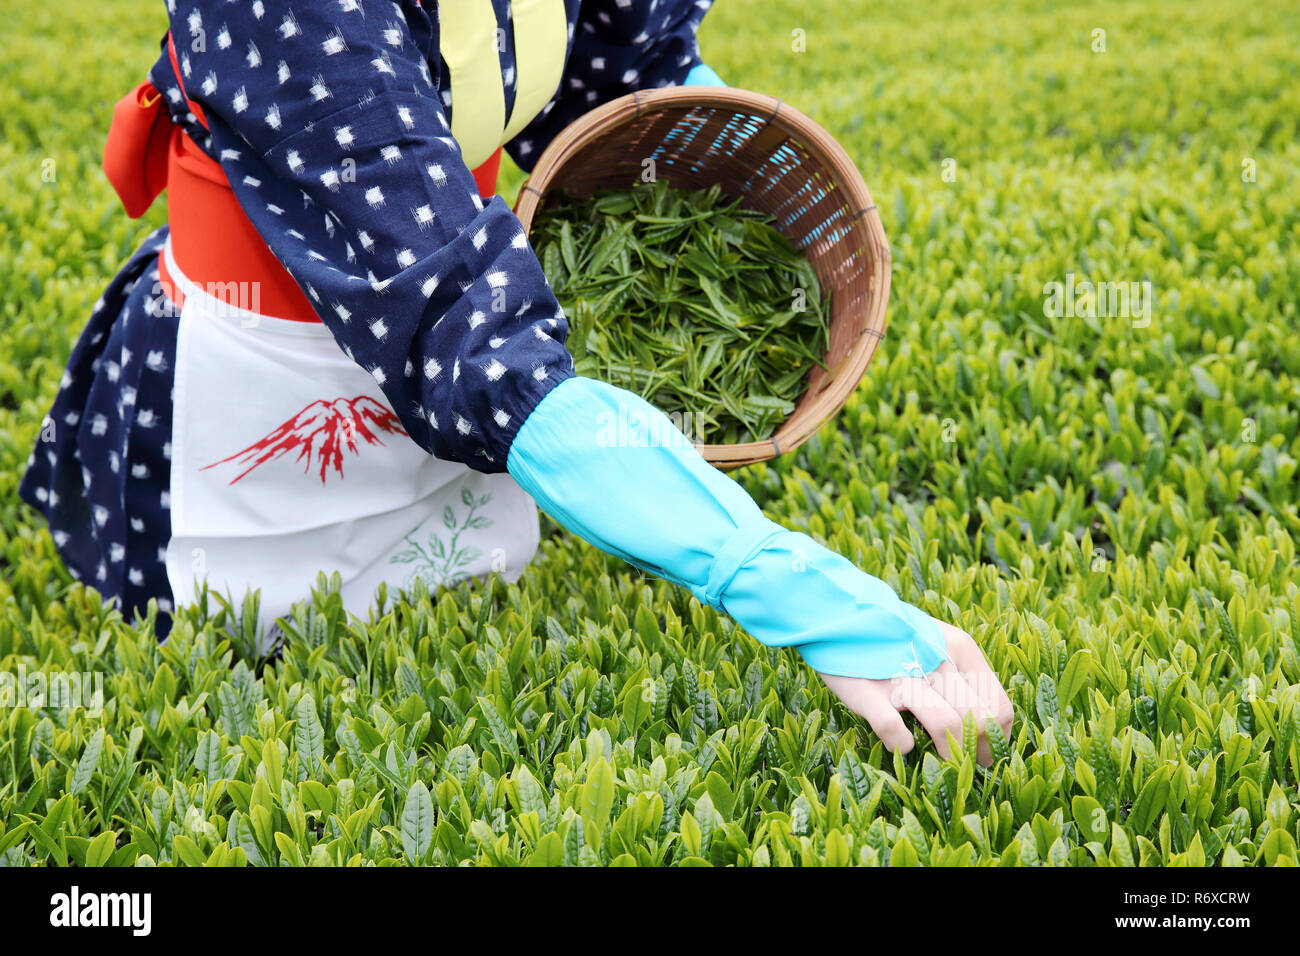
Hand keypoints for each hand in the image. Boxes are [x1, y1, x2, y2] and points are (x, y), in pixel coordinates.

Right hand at [818, 617, 1013, 765]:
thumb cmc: (895, 635)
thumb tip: (987, 723)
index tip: (984, 752)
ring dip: (948, 755)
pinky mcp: (868, 693)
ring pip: (948, 726)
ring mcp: (902, 677)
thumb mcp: (937, 641)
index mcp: (960, 649)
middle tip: (964, 764)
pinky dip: (902, 746)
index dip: (997, 740)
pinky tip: (901, 745)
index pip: (1000, 708)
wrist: (838, 611)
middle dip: (977, 754)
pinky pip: (895, 731)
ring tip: (940, 764)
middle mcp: (937, 661)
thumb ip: (962, 674)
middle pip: (980, 722)